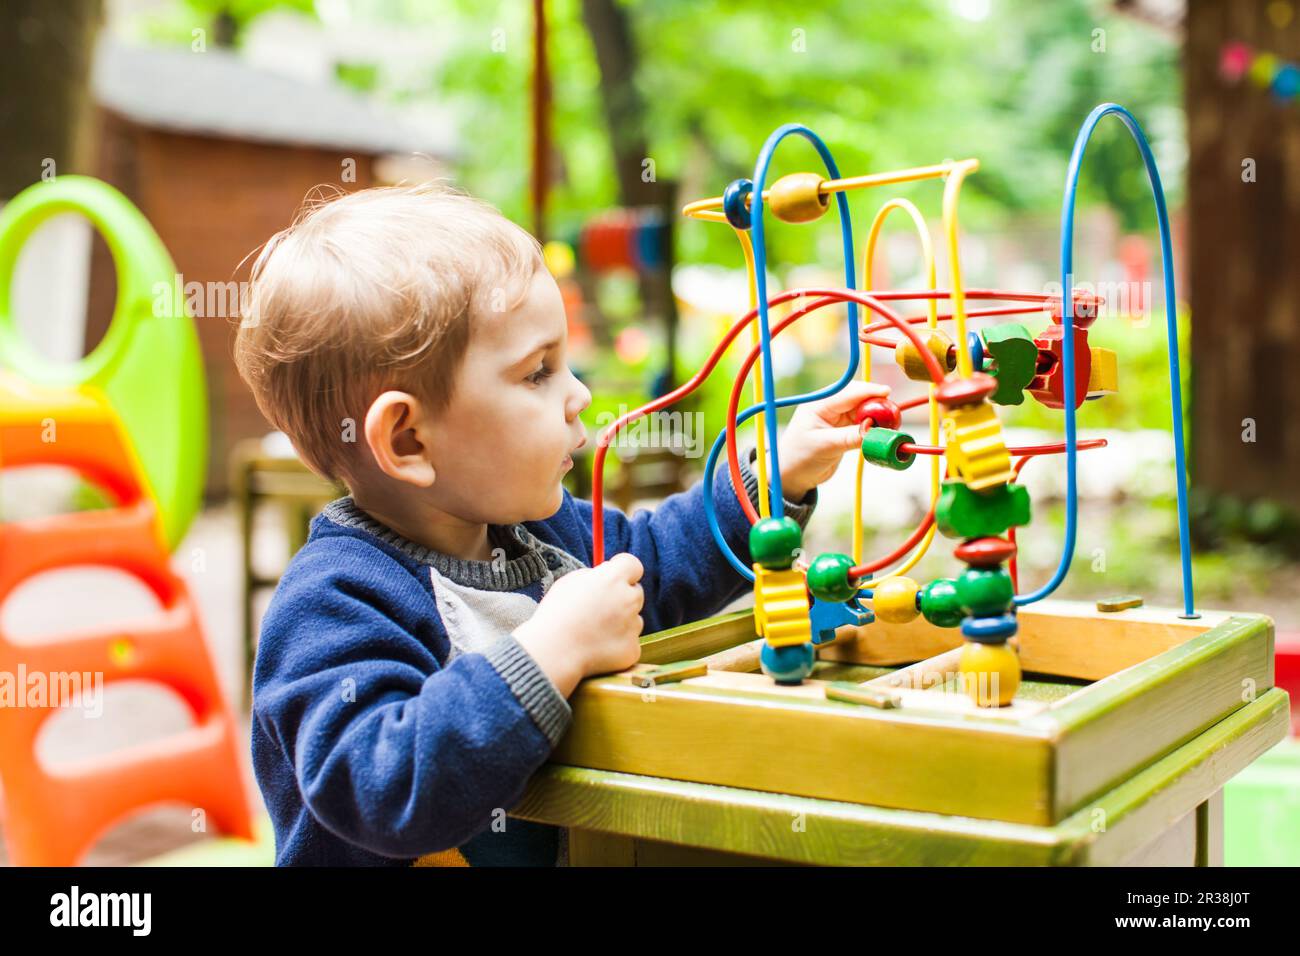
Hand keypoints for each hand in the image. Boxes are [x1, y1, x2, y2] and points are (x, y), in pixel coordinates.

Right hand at [512, 552, 644, 696]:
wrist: (553, 652)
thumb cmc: (556, 614)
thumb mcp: (569, 582)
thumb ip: (594, 575)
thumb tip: (607, 573)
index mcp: (612, 578)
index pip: (633, 565)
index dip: (623, 569)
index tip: (614, 575)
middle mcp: (628, 599)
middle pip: (636, 592)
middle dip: (622, 596)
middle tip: (600, 608)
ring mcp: (634, 626)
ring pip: (634, 619)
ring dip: (622, 621)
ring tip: (594, 631)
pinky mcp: (633, 649)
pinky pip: (630, 642)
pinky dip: (618, 644)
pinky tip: (598, 647)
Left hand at [776, 380, 891, 499]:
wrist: (793, 476)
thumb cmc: (800, 459)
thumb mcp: (825, 446)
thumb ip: (850, 437)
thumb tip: (874, 431)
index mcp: (818, 405)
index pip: (847, 393)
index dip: (868, 390)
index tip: (886, 392)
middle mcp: (828, 408)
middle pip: (858, 399)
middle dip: (876, 403)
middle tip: (892, 412)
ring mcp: (836, 419)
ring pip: (862, 412)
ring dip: (876, 417)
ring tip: (890, 424)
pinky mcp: (843, 431)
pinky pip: (862, 425)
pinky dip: (873, 428)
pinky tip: (881, 433)